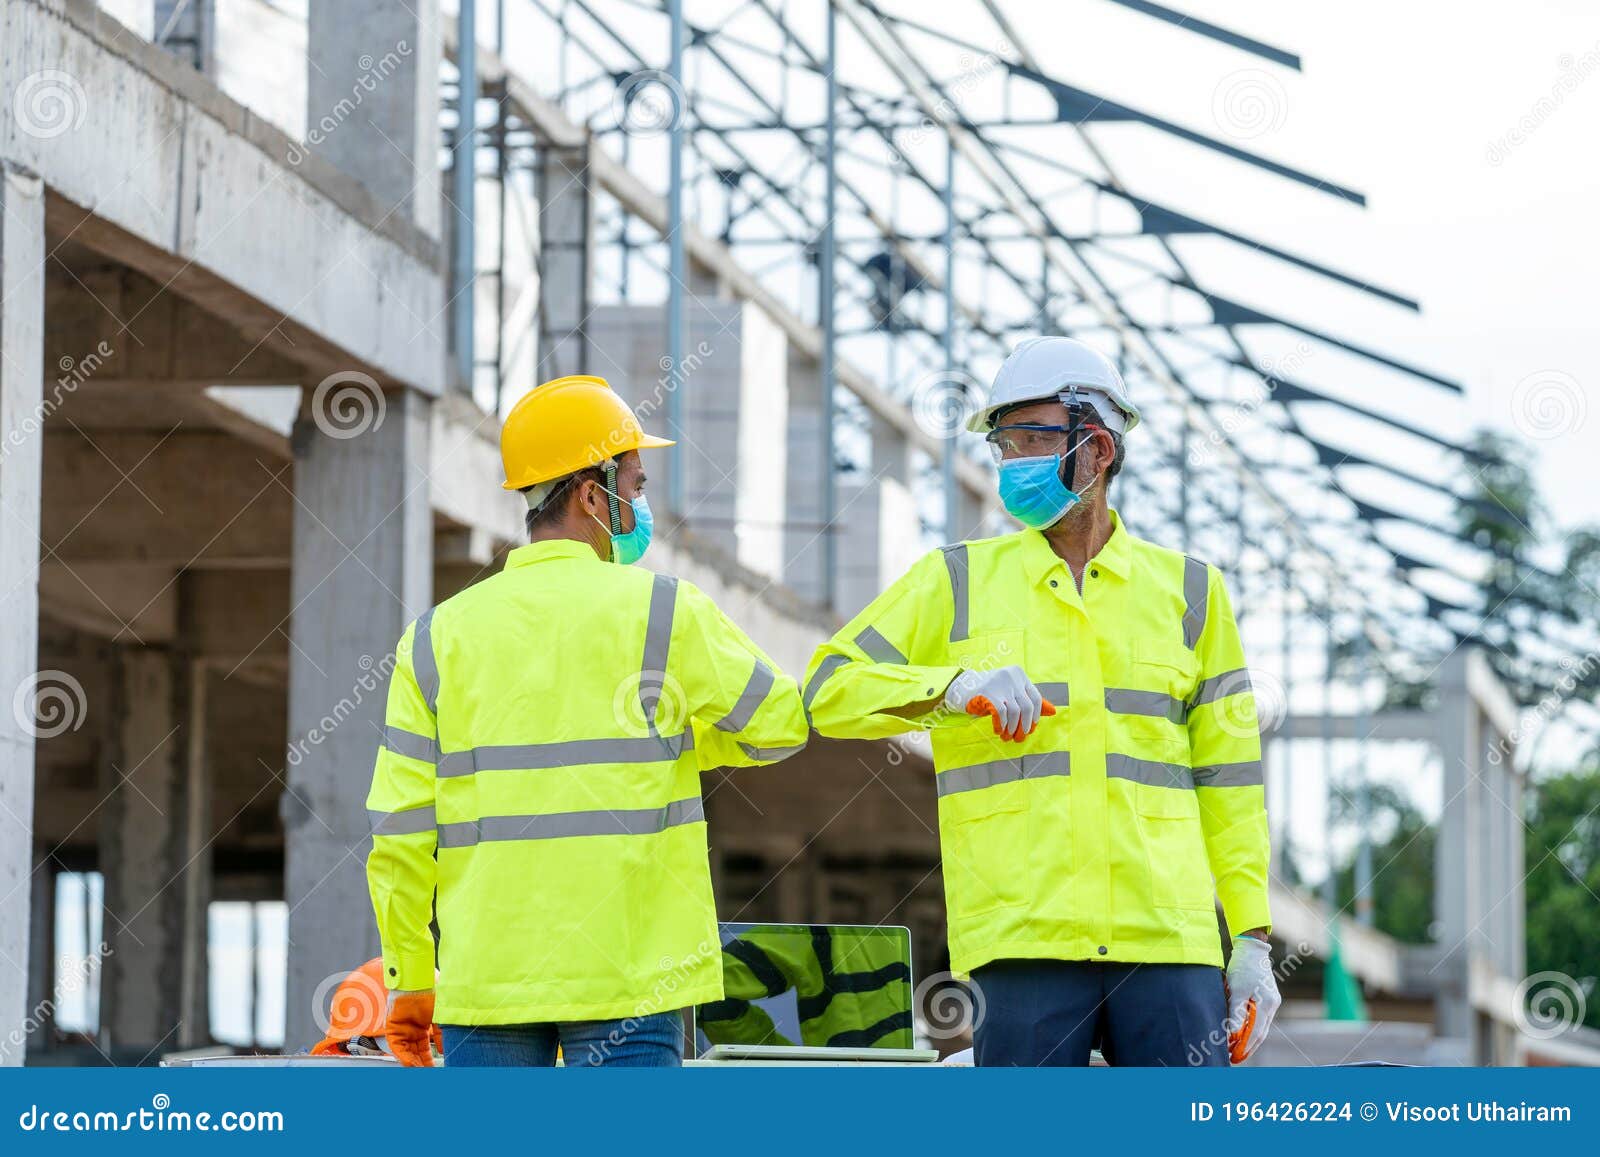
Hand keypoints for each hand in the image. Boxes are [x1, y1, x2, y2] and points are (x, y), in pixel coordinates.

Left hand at [386, 988, 436, 1067]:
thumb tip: (443, 1050)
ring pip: (406, 1051)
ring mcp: (402, 1028)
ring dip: (413, 1063)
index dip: (429, 1059)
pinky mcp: (393, 1028)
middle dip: (421, 1064)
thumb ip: (440, 1035)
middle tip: (427, 1074)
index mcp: (424, 1025)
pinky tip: (411, 1064)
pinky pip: (397, 1047)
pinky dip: (404, 1056)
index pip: (425, 1047)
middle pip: (415, 1052)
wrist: (420, 980)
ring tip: (420, 1072)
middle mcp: (412, 1028)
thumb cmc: (432, 991)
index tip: (435, 1069)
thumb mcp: (441, 1017)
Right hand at [943, 666, 1056, 741]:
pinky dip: (1001, 725)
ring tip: (1007, 737)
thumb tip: (1053, 712)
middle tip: (1019, 738)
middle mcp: (1011, 676)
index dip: (1035, 716)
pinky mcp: (989, 692)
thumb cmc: (990, 692)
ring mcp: (1000, 683)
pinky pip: (1001, 714)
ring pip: (1015, 712)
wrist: (962, 687)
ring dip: (1012, 728)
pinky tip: (998, 730)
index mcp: (1019, 674)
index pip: (1036, 698)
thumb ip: (1028, 700)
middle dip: (1024, 726)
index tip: (1030, 728)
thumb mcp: (1010, 692)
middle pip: (1027, 707)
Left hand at [1223, 935, 1279, 1062]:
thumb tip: (1233, 1033)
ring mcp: (1270, 1002)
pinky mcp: (1266, 997)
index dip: (1246, 1047)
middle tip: (1234, 1058)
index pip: (1256, 1033)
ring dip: (1248, 1037)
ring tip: (1235, 1048)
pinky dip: (1250, 1026)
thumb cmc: (1243, 967)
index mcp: (1267, 1004)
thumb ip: (1236, 1012)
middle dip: (1248, 1046)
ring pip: (1260, 1026)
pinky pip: (1258, 1017)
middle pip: (1260, 1032)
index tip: (1235, 1057)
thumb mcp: (1236, 989)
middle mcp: (1272, 1005)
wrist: (1252, 948)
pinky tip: (1240, 1031)